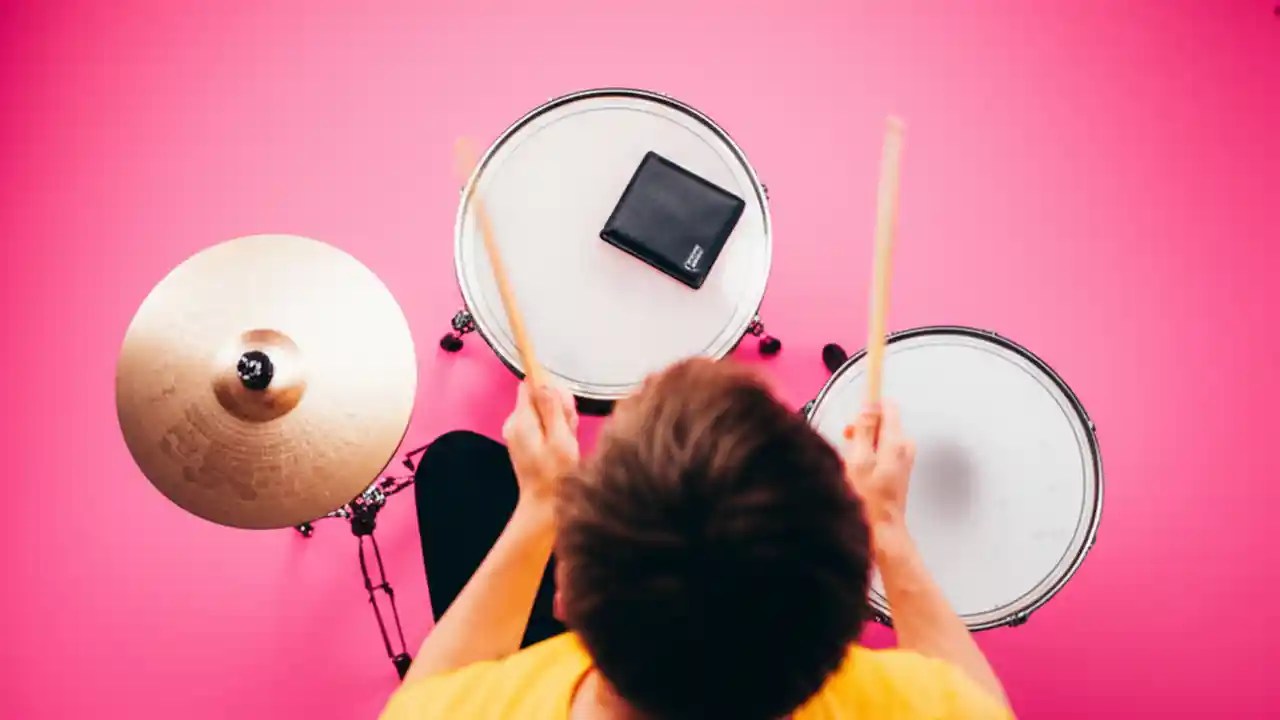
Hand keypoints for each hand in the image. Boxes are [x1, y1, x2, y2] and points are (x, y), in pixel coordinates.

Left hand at [502, 380, 579, 513]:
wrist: (543, 507)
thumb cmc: (556, 477)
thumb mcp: (561, 441)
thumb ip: (552, 410)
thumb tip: (544, 382)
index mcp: (522, 420)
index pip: (530, 384)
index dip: (551, 388)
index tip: (564, 406)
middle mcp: (514, 422)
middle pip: (538, 396)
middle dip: (558, 406)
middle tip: (569, 429)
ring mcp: (517, 432)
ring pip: (542, 410)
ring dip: (559, 420)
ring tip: (567, 442)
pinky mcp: (524, 440)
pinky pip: (542, 423)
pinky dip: (555, 430)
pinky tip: (562, 447)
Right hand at [843, 401, 914, 530]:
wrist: (882, 528)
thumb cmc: (870, 500)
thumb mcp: (858, 460)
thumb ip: (864, 430)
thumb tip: (868, 406)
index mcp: (896, 441)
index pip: (887, 405)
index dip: (871, 399)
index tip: (863, 390)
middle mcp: (903, 446)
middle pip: (881, 420)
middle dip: (863, 427)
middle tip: (849, 442)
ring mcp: (903, 456)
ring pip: (880, 435)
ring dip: (864, 443)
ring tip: (853, 463)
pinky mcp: (898, 466)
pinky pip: (881, 448)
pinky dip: (868, 454)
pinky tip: (860, 471)